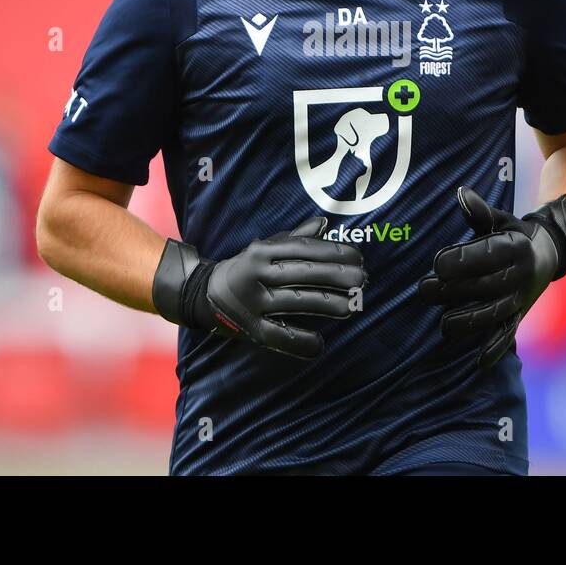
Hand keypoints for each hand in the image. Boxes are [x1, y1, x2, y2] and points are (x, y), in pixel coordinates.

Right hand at [152, 217, 365, 359]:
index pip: (304, 248)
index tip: (358, 257)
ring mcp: (253, 302)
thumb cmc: (246, 267)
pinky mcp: (250, 328)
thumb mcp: (266, 247)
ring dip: (327, 304)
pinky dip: (300, 341)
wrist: (202, 294)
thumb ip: (296, 237)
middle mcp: (257, 273)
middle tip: (362, 280)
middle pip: (303, 273)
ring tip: (351, 306)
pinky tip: (320, 343)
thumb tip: (325, 222)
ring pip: (295, 302)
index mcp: (263, 250)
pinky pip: (278, 336)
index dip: (333, 252)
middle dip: (336, 277)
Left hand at [418, 186, 565, 368]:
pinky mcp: (520, 317)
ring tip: (442, 323)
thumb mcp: (500, 219)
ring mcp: (522, 299)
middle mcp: (521, 275)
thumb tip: (461, 193)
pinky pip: (508, 334)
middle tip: (424, 290)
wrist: (549, 254)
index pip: (488, 255)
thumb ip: (479, 211)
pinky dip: (495, 349)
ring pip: (495, 313)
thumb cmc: (512, 234)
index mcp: (516, 247)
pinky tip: (479, 362)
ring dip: (468, 321)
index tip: (437, 263)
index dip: (462, 260)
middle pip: (486, 286)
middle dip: (454, 290)